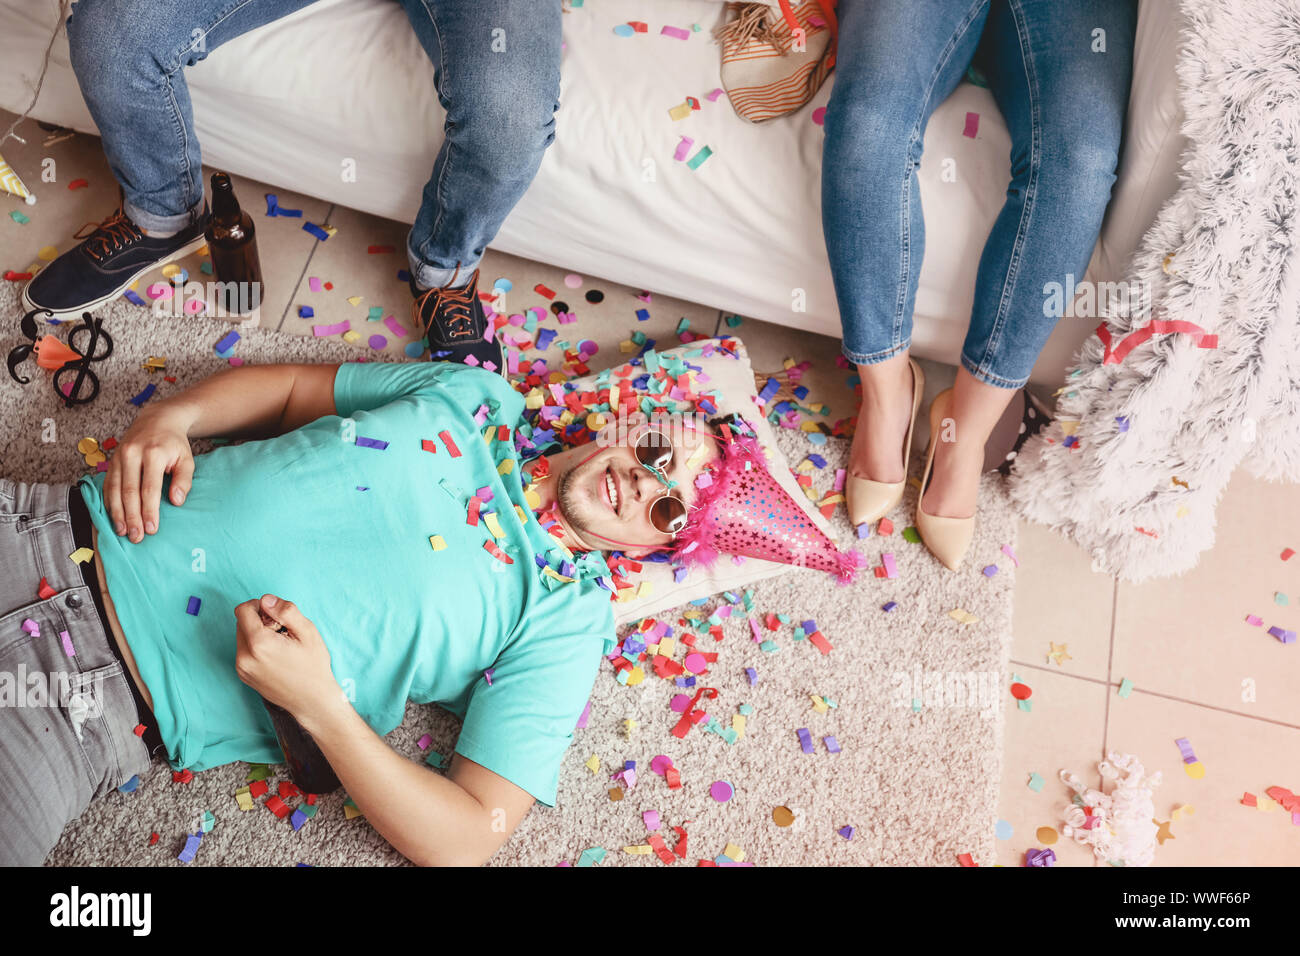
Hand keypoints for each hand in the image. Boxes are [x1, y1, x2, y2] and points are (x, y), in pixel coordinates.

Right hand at [103, 404, 194, 541]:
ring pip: (114, 489)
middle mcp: (132, 454)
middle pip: (129, 491)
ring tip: (122, 531)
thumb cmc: (174, 444)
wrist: (156, 420)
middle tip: (136, 537)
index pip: (149, 488)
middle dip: (132, 516)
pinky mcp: (111, 461)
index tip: (152, 529)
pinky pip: (107, 484)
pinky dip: (109, 502)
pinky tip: (112, 516)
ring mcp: (118, 457)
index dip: (149, 510)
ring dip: (117, 513)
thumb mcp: (187, 459)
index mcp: (152, 454)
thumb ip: (183, 480)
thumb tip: (177, 501)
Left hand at [234, 594, 342, 725]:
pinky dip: (256, 647)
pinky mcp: (244, 676)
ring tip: (280, 645)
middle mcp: (244, 657)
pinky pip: (244, 651)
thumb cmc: (313, 666)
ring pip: (242, 636)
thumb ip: (286, 611)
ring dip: (257, 633)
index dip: (259, 606)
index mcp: (259, 643)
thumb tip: (266, 600)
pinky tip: (276, 656)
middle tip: (282, 631)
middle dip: (259, 620)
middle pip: (241, 622)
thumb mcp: (308, 632)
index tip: (276, 615)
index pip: (242, 610)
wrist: (312, 701)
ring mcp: (242, 668)